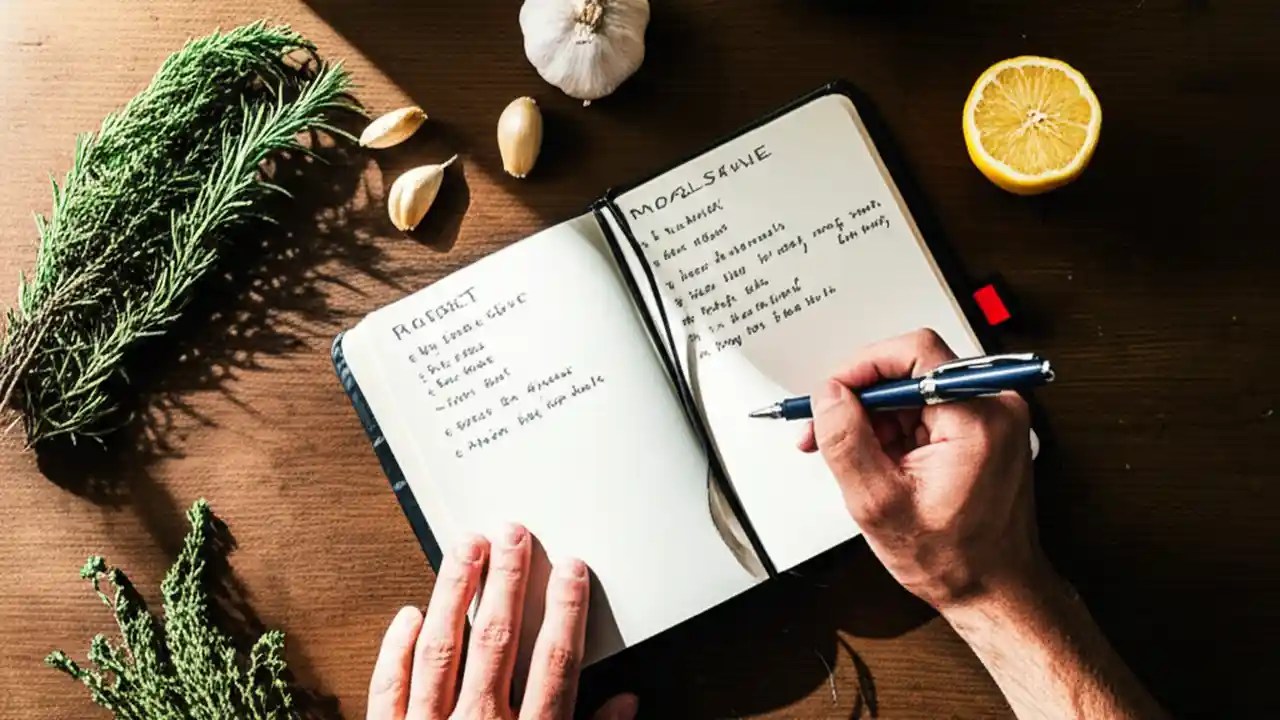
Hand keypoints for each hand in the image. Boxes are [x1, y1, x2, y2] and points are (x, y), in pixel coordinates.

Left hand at [367, 523, 637, 719]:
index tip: (571, 569)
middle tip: (514, 532)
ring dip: (453, 592)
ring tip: (465, 547)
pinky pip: (388, 689)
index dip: (565, 609)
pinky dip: (396, 649)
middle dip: (507, 580)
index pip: (553, 662)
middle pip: (496, 640)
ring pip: (440, 648)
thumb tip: (626, 701)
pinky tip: (408, 613)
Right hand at [798, 329, 1042, 609]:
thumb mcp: (878, 503)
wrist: (994, 592)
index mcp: (978, 418)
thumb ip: (846, 440)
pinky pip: (928, 410)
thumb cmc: (954, 559)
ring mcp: (993, 417)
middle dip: (861, 399)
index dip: (862, 367)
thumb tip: (828, 396)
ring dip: (875, 419)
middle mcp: (995, 406)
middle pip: (912, 370)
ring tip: (853, 458)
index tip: (831, 392)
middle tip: (825, 428)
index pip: (914, 352)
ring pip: (915, 391)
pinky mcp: (985, 429)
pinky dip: (896, 431)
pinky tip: (878, 462)